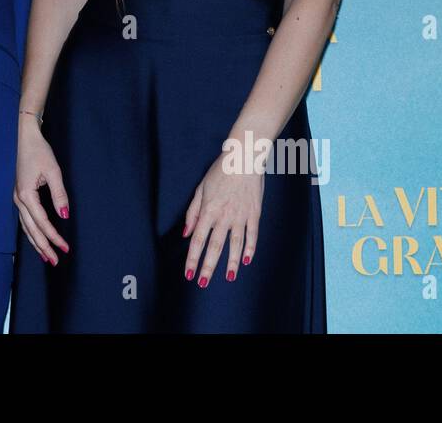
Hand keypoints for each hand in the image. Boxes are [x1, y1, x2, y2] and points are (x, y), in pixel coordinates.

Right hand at [13, 114, 70, 264]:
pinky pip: (24, 219)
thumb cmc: (38, 151)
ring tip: (46, 256)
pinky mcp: (18, 195)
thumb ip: (59, 195)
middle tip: (55, 261)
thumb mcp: (53, 171)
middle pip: (31, 230)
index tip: (65, 248)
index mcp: (26, 195)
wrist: (23, 137)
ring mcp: (16, 198)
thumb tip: (65, 216)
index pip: (42, 222)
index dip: (54, 237)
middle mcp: (18, 200)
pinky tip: (36, 237)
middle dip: (43, 247)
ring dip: (36, 242)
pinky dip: (31, 232)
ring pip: (25, 227)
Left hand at [181, 154, 263, 285]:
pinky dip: (250, 249)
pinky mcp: (254, 214)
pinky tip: (247, 261)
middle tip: (203, 283)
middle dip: (208, 267)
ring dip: (231, 263)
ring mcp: (241, 216)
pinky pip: (252, 235)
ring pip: (235, 245)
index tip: (189, 273)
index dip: (193, 258)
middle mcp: (224, 216)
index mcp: (208, 210)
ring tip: (229, 278)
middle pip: (215, 246)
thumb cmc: (220, 171)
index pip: (198, 240)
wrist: (244, 158)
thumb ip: (193, 212)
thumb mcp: (200, 188)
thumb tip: (187, 233)